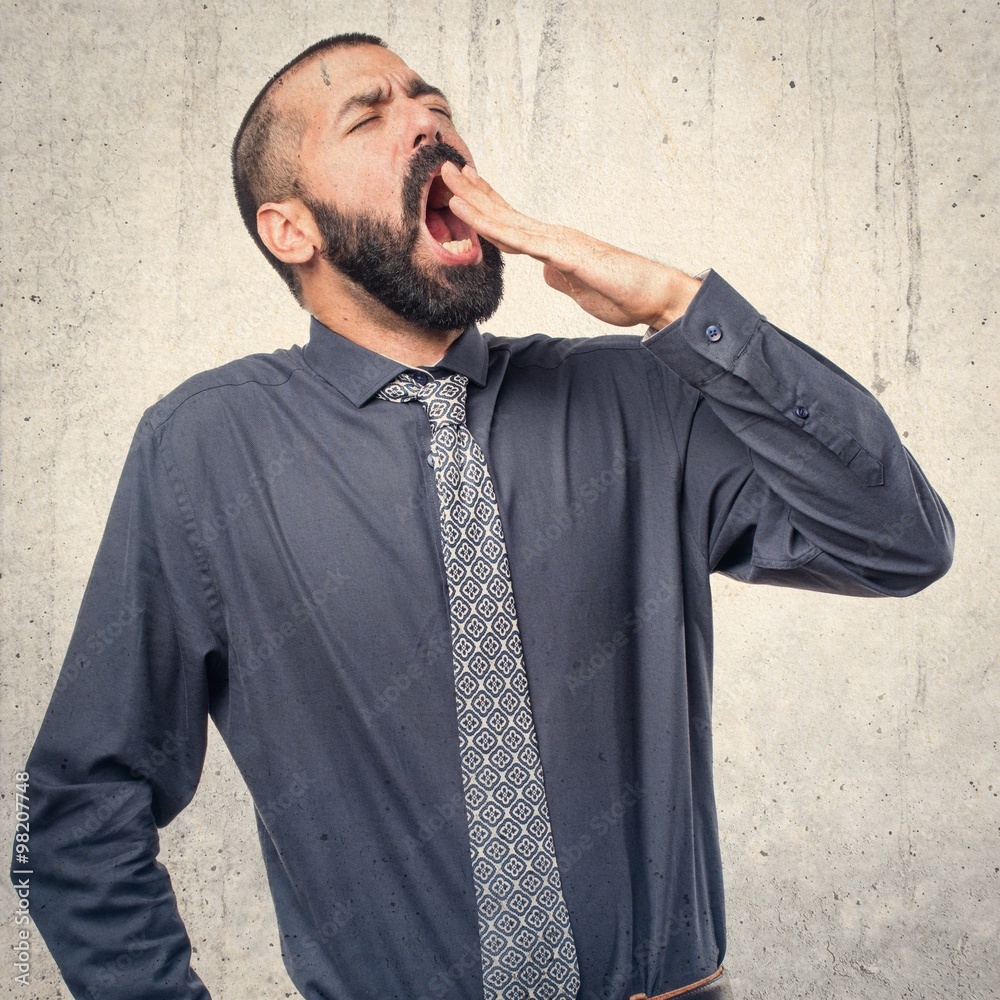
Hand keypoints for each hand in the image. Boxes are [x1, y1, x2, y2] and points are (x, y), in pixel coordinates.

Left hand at [440, 162, 700, 328]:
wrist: (655, 296)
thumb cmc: (622, 292)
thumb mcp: (578, 286)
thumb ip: (559, 275)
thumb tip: (545, 271)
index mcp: (554, 246)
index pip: (512, 223)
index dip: (485, 206)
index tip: (461, 190)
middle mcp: (554, 236)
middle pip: (504, 212)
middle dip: (472, 192)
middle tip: (443, 169)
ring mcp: (559, 242)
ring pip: (507, 220)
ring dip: (475, 200)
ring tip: (448, 180)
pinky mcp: (566, 253)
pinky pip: (522, 240)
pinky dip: (493, 225)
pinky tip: (471, 215)